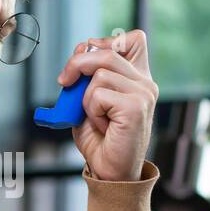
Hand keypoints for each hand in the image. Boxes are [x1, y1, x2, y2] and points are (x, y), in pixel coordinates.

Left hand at [57, 29, 157, 181]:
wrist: (109, 171)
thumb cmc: (100, 139)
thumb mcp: (87, 100)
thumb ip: (87, 74)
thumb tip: (81, 49)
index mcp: (138, 78)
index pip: (132, 39)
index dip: (105, 43)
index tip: (86, 61)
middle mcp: (145, 83)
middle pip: (106, 52)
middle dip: (77, 64)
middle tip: (64, 82)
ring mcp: (144, 93)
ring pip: (99, 74)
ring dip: (86, 98)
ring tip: (97, 117)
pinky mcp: (136, 106)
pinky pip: (98, 95)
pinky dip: (91, 111)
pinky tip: (104, 126)